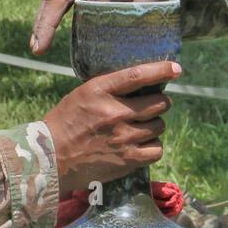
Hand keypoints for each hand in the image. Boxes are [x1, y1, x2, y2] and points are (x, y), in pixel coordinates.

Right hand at [30, 0, 182, 53]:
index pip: (94, 2)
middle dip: (47, 23)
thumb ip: (140, 12)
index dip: (93, 27)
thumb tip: (124, 41)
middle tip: (37, 49)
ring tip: (36, 45)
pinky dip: (54, 8)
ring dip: (45, 18)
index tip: (93, 50)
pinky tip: (44, 28)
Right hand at [44, 59, 179, 194]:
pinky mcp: (128, 159)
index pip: (138, 75)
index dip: (161, 70)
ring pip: (159, 126)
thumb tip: (141, 82)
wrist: (51, 158)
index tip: (176, 68)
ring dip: (153, 126)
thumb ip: (110, 88)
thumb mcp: (83, 94)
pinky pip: (157, 149)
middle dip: (159, 103)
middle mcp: (114, 112)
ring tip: (139, 128)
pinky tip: (141, 145)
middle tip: (151, 106)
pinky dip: (152, 147)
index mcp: (100, 91)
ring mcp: (123, 137)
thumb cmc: (66, 122)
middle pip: (158, 102)